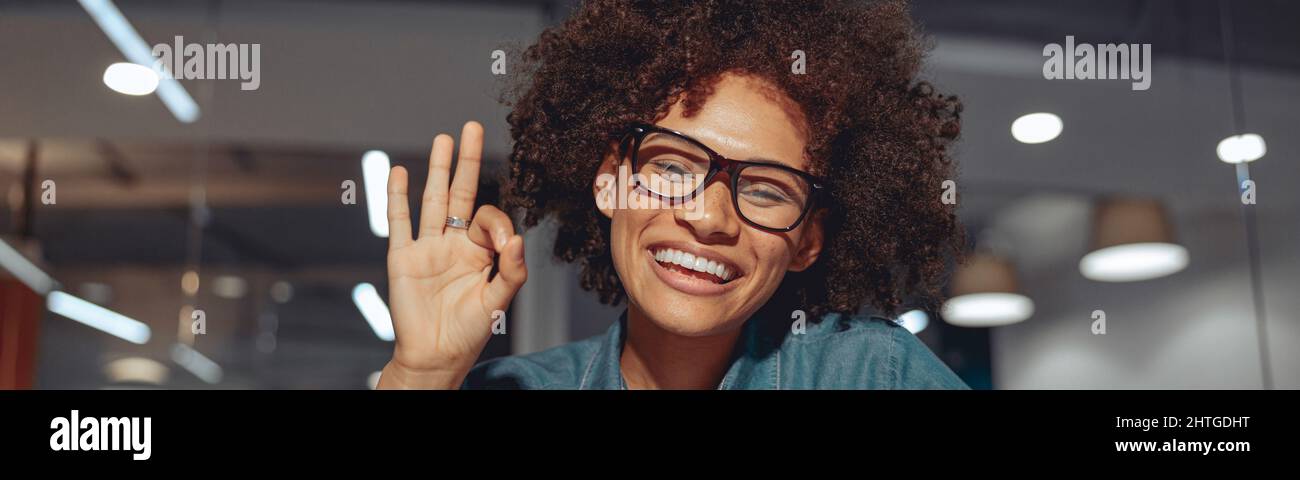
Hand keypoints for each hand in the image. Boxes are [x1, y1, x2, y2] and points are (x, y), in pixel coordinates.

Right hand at [377, 121, 526, 388]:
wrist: (434, 355)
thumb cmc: (469, 332)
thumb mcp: (498, 302)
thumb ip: (511, 271)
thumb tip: (517, 239)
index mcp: (479, 252)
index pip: (489, 219)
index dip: (497, 223)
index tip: (502, 242)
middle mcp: (453, 243)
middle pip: (461, 193)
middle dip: (467, 161)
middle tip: (472, 128)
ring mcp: (426, 247)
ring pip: (432, 199)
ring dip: (437, 169)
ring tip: (443, 139)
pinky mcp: (402, 257)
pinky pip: (399, 221)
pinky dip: (397, 196)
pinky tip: (399, 172)